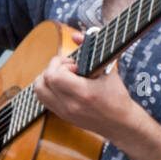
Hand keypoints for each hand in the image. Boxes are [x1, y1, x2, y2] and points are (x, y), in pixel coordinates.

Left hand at [33, 30, 139, 144]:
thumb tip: (75, 36)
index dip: (60, 64)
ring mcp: (65, 113)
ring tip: (62, 75)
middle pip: (43, 82)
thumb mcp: (108, 70)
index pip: (54, 75)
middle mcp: (71, 105)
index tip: (74, 64)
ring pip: (39, 91)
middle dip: (52, 68)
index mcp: (84, 93)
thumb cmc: (117, 96)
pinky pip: (43, 99)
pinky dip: (48, 88)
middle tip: (67, 68)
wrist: (121, 124)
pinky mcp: (63, 117)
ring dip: (46, 78)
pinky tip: (62, 85)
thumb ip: (91, 49)